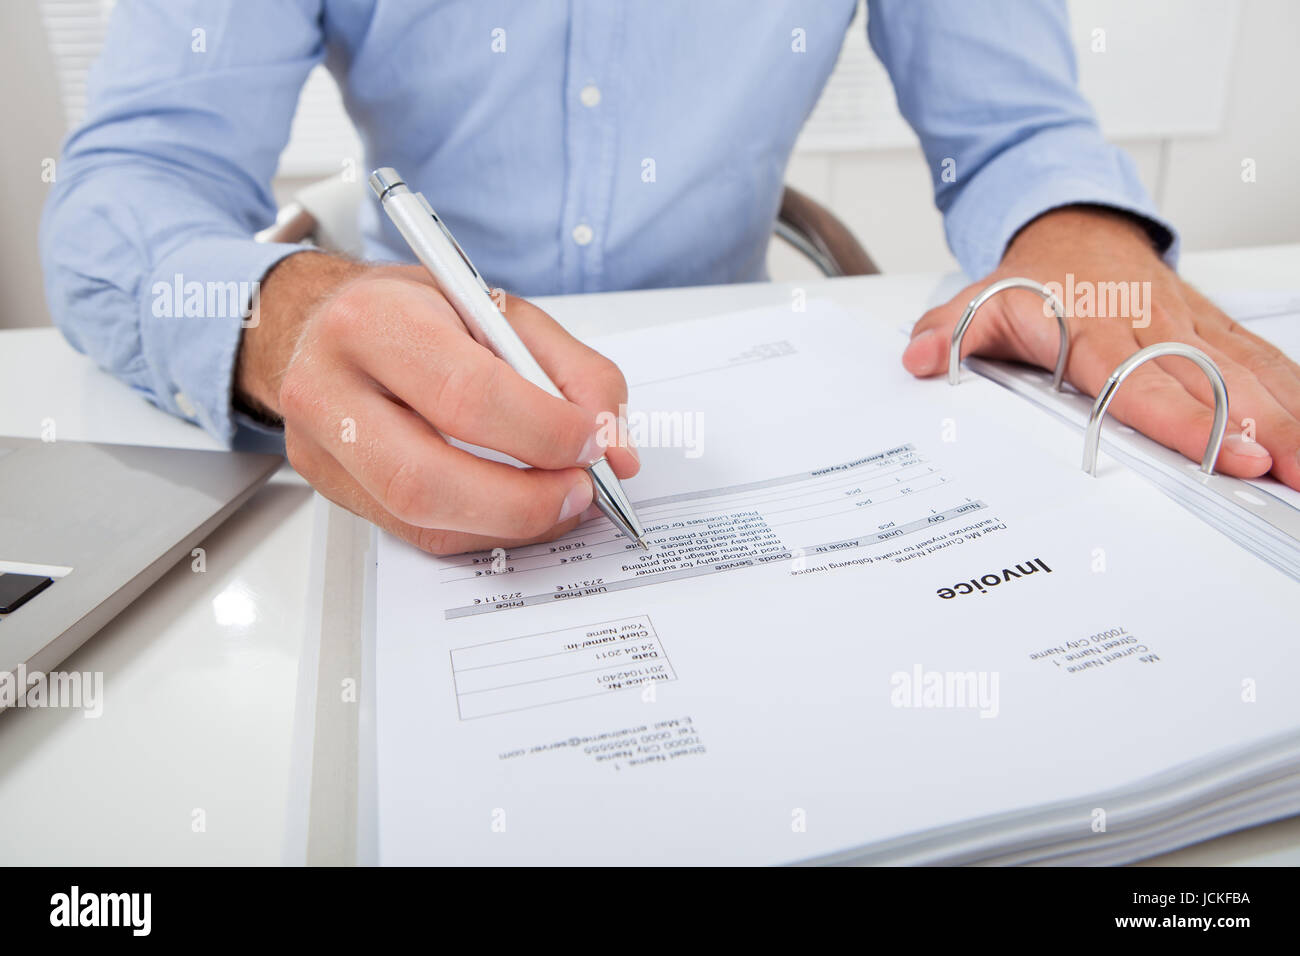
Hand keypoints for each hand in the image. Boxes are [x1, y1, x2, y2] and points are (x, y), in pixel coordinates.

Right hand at [237, 253, 638, 553]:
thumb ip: (573, 372)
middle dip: (525, 498)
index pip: (466, 394)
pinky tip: (517, 508)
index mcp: (376, 320)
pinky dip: (484, 531)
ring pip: (419, 518)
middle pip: (429, 476)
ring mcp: (321, 448)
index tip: (593, 441)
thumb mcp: (498, 310)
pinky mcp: (332, 490)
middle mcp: (330, 387)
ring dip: (509, 523)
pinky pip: (416, 534)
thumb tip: (616, 447)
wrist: (322, 323)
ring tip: (559, 500)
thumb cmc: (415, 313)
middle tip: (582, 490)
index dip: (544, 431)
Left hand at [902, 207, 1299, 489]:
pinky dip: (1294, 390)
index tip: (1226, 452)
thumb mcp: (979, 302)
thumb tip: (916, 358)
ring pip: (1247, 371)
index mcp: (1092, 327)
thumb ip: (949, 334)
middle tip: (1286, 474)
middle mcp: (1150, 324)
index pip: (1141, 380)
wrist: (1075, 224)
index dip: (1186, 418)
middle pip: (1209, 382)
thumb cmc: (1034, 280)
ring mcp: (1188, 324)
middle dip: (1254, 430)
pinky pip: (1261, 357)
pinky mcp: (1212, 326)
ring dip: (1286, 417)